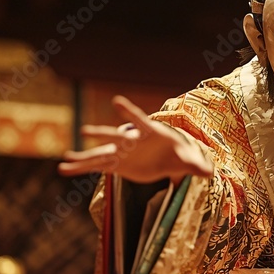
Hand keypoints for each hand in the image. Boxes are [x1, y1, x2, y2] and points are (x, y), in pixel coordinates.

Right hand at [57, 96, 212, 183]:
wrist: (164, 157)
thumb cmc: (176, 153)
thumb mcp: (186, 160)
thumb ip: (195, 165)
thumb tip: (209, 172)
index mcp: (149, 132)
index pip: (138, 120)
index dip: (128, 112)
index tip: (116, 101)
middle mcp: (131, 140)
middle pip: (115, 136)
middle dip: (101, 134)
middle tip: (85, 130)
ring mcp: (120, 152)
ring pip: (100, 154)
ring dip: (83, 156)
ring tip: (64, 159)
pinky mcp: (115, 164)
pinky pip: (96, 166)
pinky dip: (81, 168)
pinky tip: (65, 169)